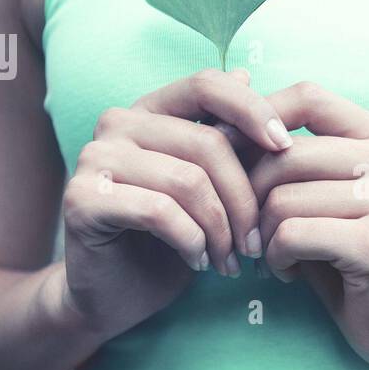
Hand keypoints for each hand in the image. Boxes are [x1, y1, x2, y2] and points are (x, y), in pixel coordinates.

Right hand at [61, 68, 292, 337]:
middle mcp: (117, 123)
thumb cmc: (171, 240)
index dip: (253, 109)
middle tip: (255, 244)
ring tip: (229, 261)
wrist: (116, 296)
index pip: (207, 84)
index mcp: (150, 110)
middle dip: (244, 200)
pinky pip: (159, 211)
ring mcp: (94, 158)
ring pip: (188, 180)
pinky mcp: (81, 198)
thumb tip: (246, 73)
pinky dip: (191, 241)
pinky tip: (198, 262)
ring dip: (221, 230)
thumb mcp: (210, 187)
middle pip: (207, 143)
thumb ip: (225, 138)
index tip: (287, 148)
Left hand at [248, 83, 368, 368]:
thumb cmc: (346, 255)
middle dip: (251, 195)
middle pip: (286, 153)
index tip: (233, 162)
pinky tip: (288, 271)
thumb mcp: (320, 194)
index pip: (308, 97)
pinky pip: (292, 234)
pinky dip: (276, 257)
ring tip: (273, 254)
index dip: (257, 122)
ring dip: (262, 234)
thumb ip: (287, 154)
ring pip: (283, 198)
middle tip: (249, 229)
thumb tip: (223, 106)